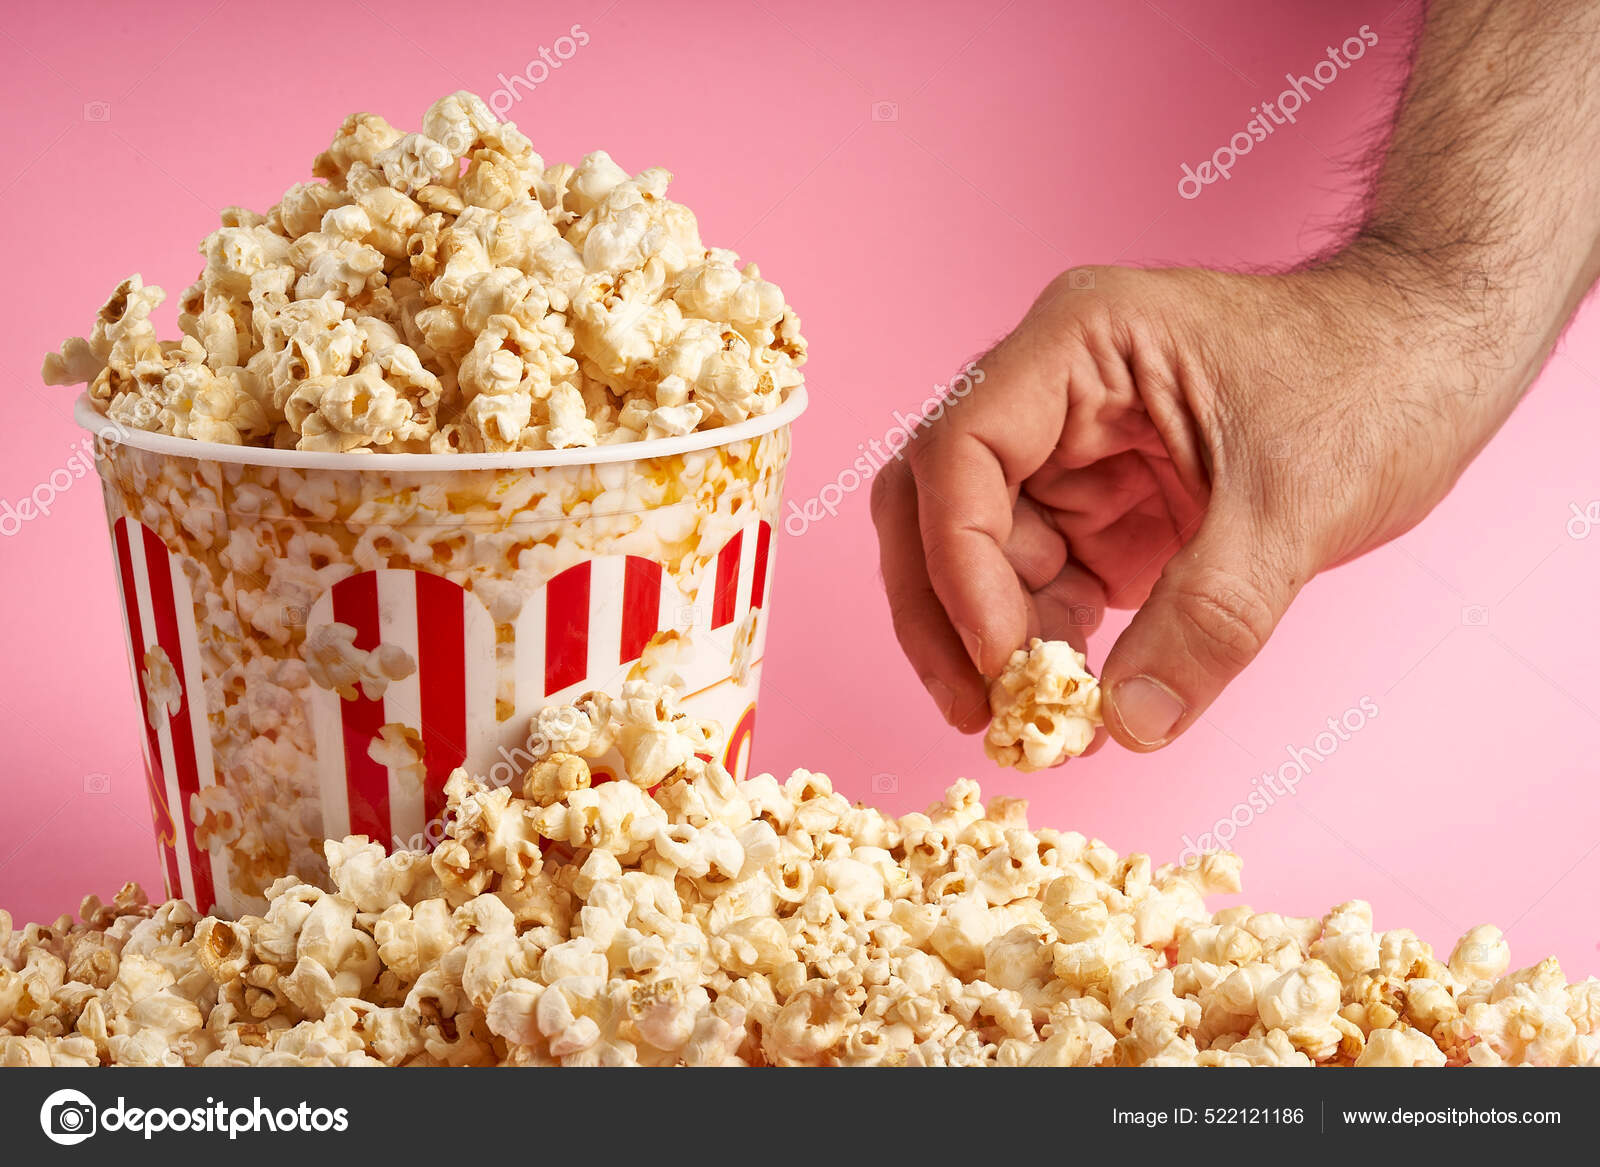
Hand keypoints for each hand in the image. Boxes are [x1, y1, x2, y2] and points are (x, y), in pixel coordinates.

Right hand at [871, 262, 1519, 752]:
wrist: (1440, 358)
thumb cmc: (1378, 378)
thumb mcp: (1297, 504)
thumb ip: (1208, 618)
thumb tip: (1127, 724)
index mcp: (1077, 345)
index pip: (959, 452)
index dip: (958, 563)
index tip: (1001, 661)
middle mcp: (1053, 392)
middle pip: (935, 501)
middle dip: (944, 610)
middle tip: (978, 710)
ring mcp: (1074, 450)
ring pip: (979, 552)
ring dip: (994, 639)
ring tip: (1036, 724)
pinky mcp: (1105, 503)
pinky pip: (1043, 580)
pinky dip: (1047, 642)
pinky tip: (1077, 699)